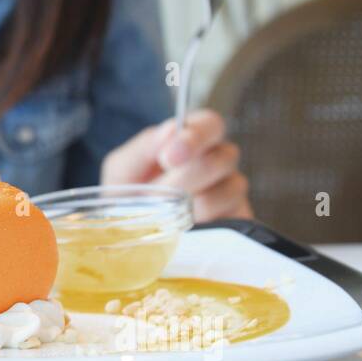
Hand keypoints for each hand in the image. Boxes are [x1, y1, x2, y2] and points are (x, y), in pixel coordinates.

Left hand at [101, 109, 251, 222]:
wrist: (129, 236)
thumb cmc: (128, 195)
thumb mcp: (123, 169)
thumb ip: (144, 147)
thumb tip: (170, 130)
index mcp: (192, 139)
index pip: (210, 124)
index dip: (194, 138)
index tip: (167, 157)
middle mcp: (218, 161)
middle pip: (225, 157)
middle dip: (186, 177)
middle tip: (156, 193)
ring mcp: (231, 192)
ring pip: (228, 191)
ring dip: (191, 206)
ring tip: (164, 214)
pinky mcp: (238, 221)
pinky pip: (233, 219)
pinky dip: (206, 225)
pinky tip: (186, 229)